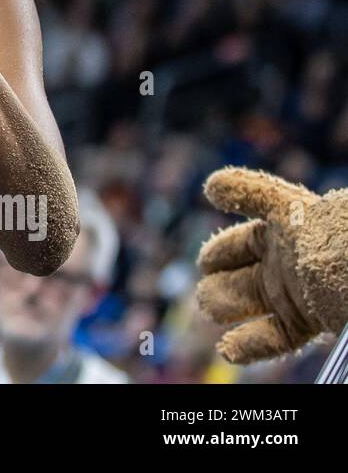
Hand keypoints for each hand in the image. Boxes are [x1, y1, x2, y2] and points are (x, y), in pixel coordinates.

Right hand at [197, 167, 347, 363]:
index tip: (205, 262)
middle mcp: (283, 263)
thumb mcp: (288, 207)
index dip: (220, 250)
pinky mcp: (304, 324)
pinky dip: (249, 347)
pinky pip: (273, 338)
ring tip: (210, 311)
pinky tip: (227, 350)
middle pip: (236, 274)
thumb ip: (249, 194)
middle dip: (216, 283)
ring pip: (245, 303)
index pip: (240, 242)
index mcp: (281, 230)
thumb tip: (210, 186)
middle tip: (205, 293)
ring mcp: (292, 295)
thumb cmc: (330, 235)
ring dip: (225, 308)